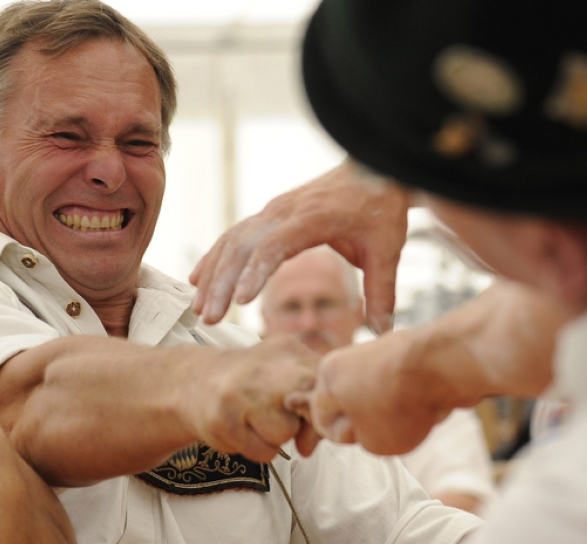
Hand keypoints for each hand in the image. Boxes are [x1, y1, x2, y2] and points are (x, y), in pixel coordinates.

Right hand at [186, 336, 320, 461]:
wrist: (193, 381)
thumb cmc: (253, 384)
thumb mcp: (286, 375)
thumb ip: (311, 403)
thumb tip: (309, 445)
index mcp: (288, 349)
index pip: (324, 386)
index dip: (320, 408)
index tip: (304, 412)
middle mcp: (265, 367)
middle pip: (308, 408)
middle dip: (302, 421)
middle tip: (280, 416)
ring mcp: (241, 393)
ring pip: (285, 434)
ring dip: (276, 438)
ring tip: (255, 421)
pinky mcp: (223, 420)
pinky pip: (264, 453)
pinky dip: (257, 449)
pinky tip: (240, 430)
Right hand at [191, 161, 410, 334]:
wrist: (375, 168)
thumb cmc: (381, 209)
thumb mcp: (387, 250)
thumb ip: (382, 291)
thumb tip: (383, 331)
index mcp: (313, 218)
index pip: (275, 245)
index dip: (256, 272)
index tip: (242, 301)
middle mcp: (285, 210)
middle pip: (243, 245)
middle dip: (223, 281)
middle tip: (210, 316)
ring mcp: (274, 209)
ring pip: (233, 239)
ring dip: (214, 273)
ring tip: (201, 307)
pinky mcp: (270, 213)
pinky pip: (236, 234)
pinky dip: (215, 256)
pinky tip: (199, 278)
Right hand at [289, 329, 463, 456]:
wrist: (443, 364)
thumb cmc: (400, 404)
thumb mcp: (371, 443)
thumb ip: (360, 437)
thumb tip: (369, 424)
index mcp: (327, 378)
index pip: (322, 419)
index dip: (345, 438)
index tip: (366, 436)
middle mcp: (349, 358)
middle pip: (352, 404)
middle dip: (372, 422)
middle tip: (390, 429)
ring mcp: (378, 350)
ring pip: (380, 396)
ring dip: (396, 412)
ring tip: (415, 416)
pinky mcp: (407, 350)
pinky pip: (406, 386)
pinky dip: (416, 398)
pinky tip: (431, 403)